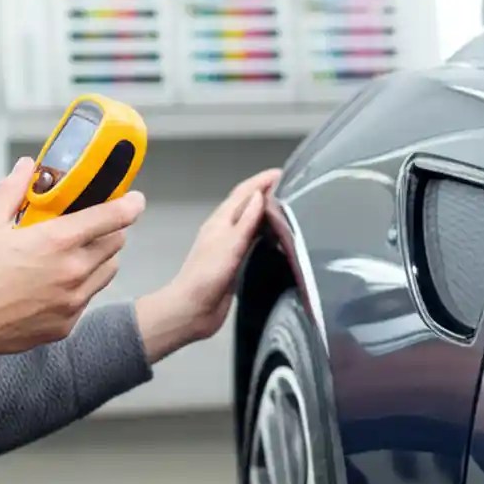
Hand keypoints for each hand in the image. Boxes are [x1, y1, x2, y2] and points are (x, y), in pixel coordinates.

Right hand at [0, 157, 145, 354]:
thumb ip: (11, 191)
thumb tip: (27, 167)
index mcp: (57, 242)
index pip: (112, 218)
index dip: (130, 205)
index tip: (135, 199)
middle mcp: (73, 272)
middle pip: (116, 243)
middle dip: (110, 230)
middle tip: (92, 225)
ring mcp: (73, 301)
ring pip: (108, 271)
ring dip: (100, 258)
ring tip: (72, 254)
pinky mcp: (67, 324)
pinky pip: (88, 298)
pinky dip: (81, 286)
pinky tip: (55, 283)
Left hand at [137, 168, 281, 360]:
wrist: (192, 310)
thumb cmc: (205, 278)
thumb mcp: (228, 245)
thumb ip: (246, 221)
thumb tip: (259, 195)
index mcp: (221, 222)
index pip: (244, 192)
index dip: (262, 180)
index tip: (282, 172)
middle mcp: (225, 230)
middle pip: (248, 204)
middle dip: (267, 192)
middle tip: (292, 187)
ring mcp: (230, 246)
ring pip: (251, 221)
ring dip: (267, 211)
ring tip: (290, 207)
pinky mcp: (236, 263)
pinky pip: (254, 241)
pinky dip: (266, 233)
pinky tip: (277, 239)